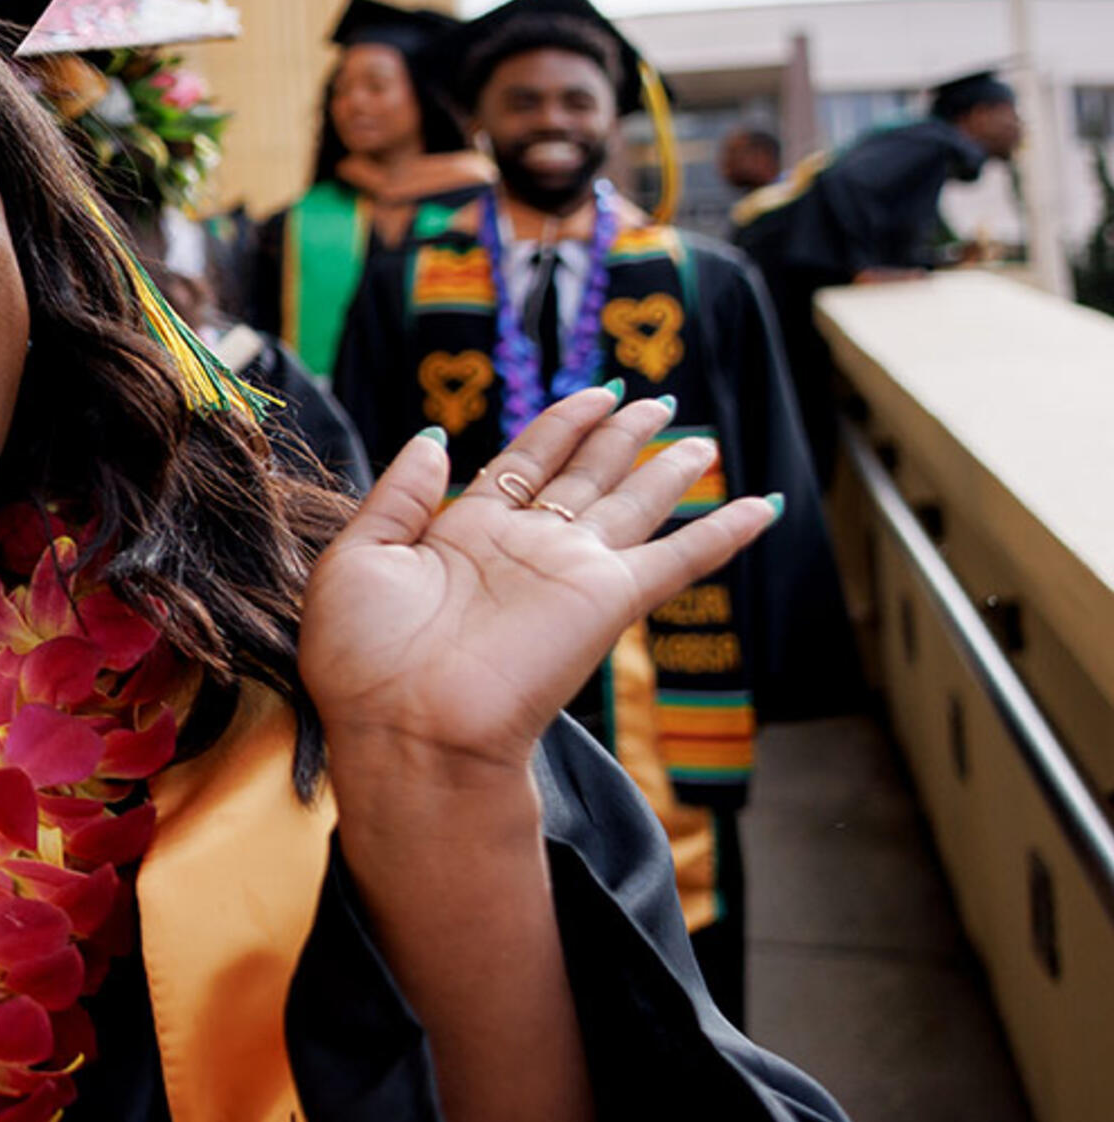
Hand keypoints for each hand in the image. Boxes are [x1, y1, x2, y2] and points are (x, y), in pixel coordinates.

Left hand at [303, 386, 780, 790]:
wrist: (405, 729)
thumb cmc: (364, 658)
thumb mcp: (359, 558)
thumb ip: (398, 494)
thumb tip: (433, 437)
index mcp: (464, 535)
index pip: (524, 463)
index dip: (560, 424)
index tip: (593, 393)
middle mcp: (525, 549)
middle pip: (587, 475)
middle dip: (622, 436)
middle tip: (658, 401)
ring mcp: (570, 572)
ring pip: (634, 504)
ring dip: (670, 470)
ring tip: (702, 438)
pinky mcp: (608, 600)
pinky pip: (680, 559)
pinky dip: (724, 534)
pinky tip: (762, 507)